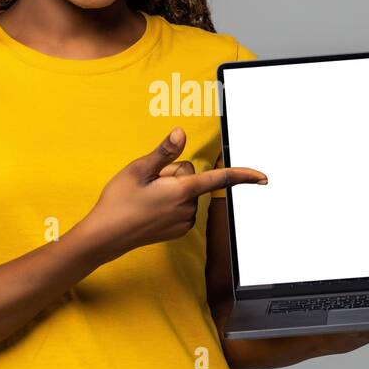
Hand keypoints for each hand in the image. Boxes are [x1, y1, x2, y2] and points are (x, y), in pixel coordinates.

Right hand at [80, 126, 267, 260]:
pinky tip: (149, 209)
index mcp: (182, 191)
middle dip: (173, 175)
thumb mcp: (139, 169)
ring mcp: (184, 221)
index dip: (243, 175)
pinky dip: (168, 203)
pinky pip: (181, 206)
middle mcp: (188, 208)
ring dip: (170, 190)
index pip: (219, 179)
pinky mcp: (178, 230)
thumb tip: (182, 132)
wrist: (105, 236)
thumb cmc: (119, 201)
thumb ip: (164, 151)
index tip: (263, 177)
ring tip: (146, 199)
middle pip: (191, 177)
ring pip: (185, 192)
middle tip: (148, 184)